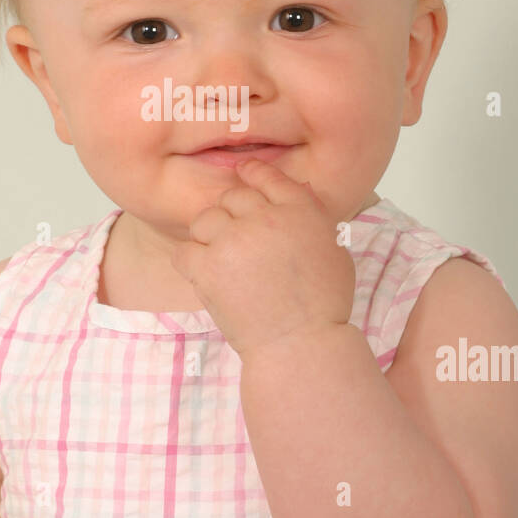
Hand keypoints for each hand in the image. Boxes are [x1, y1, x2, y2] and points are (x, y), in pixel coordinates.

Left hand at [169, 159, 355, 358]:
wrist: (300, 344)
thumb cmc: (324, 304)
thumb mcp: (333, 250)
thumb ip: (311, 218)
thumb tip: (296, 193)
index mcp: (299, 211)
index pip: (268, 176)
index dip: (251, 173)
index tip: (242, 172)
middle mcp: (264, 219)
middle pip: (232, 197)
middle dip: (232, 215)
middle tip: (237, 240)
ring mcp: (232, 242)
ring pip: (204, 220)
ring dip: (209, 237)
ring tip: (221, 260)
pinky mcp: (207, 268)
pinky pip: (184, 250)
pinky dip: (190, 261)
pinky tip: (203, 273)